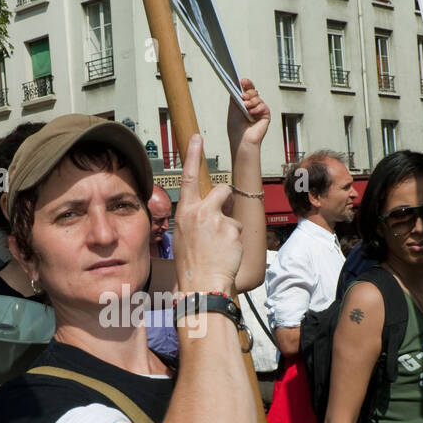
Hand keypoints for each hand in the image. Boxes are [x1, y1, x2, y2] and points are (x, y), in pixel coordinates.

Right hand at [173, 134, 242, 292]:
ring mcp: (217, 219)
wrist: (200, 284)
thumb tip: (212, 209)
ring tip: (221, 246)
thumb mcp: (184, 236)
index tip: (196, 137)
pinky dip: (235, 241)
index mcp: (185, 212)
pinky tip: (227, 253)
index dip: (193, 155)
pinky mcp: (232, 229)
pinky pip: (238, 229)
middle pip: (222, 190)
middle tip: (221, 220)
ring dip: (230, 226)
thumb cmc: (192, 264)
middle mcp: (200, 211)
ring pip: (232, 213)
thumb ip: (195, 218)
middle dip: (226, 199)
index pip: (189, 176)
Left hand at [227, 77, 269, 149]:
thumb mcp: (233, 107)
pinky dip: (257, 108)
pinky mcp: (265, 115)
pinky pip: (263, 106)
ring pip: (258, 98)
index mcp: (244, 102)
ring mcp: (259, 109)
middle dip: (248, 92)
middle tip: (243, 97)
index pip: (247, 89)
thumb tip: (237, 84)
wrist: (241, 139)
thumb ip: (235, 95)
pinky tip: (251, 113)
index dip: (246, 83)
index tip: (242, 81)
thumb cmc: (236, 127)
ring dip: (251, 102)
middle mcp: (252, 105)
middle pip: (253, 91)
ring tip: (246, 107)